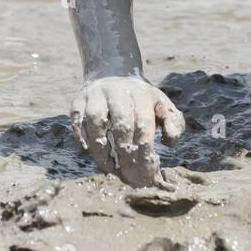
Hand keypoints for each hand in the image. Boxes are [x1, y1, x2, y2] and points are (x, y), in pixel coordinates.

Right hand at [69, 76, 184, 187]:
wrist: (113, 74)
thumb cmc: (141, 100)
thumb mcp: (162, 105)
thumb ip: (173, 123)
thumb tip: (169, 142)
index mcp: (140, 93)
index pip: (144, 124)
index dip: (144, 150)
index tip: (146, 173)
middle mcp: (117, 91)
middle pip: (121, 124)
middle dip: (126, 153)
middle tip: (129, 176)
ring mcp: (95, 95)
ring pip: (96, 121)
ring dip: (101, 148)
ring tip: (110, 168)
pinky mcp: (78, 100)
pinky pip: (77, 120)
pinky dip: (82, 138)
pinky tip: (90, 153)